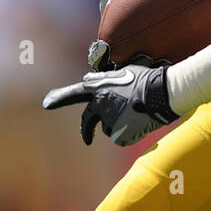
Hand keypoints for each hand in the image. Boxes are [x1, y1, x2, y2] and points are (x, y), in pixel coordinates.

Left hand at [42, 57, 178, 145]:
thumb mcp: (123, 72)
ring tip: (136, 115)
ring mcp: (109, 120)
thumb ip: (102, 79)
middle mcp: (100, 104)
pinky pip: (120, 137)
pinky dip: (128, 133)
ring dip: (117, 124)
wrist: (163, 93)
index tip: (46, 103)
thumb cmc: (147, 80)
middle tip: (87, 137)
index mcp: (99, 88)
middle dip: (86, 130)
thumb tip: (86, 79)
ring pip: (108, 128)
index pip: (74, 94)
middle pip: (88, 120)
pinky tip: (140, 124)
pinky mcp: (120, 134)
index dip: (58, 98)